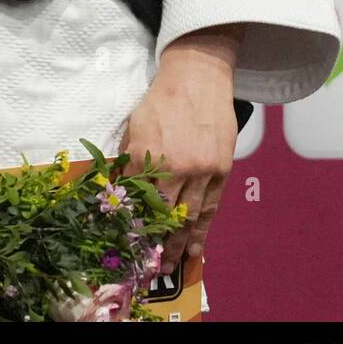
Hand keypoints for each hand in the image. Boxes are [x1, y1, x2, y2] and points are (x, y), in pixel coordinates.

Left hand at [118, 27, 241, 276]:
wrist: (198, 76)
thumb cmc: (160, 99)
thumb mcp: (135, 126)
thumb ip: (129, 159)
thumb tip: (120, 189)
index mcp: (148, 155)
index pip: (138, 202)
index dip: (135, 226)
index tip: (129, 246)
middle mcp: (176, 167)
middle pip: (165, 215)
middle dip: (157, 244)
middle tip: (151, 268)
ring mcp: (202, 170)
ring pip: (190, 217)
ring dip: (180, 245)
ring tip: (172, 265)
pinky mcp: (221, 168)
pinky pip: (211, 206)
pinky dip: (203, 229)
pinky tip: (196, 247)